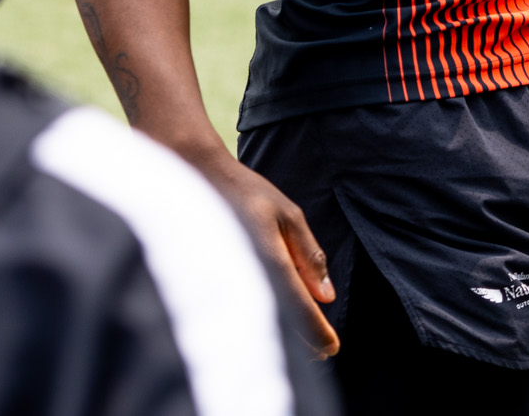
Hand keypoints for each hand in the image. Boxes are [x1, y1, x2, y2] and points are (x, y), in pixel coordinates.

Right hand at [191, 149, 340, 356]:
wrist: (196, 176)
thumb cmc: (246, 192)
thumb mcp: (288, 215)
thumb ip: (309, 255)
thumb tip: (326, 297)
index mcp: (270, 257)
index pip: (299, 308)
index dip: (318, 332)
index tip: (332, 347)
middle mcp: (246, 275)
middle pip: (279, 324)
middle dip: (303, 341)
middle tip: (323, 352)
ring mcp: (225, 282)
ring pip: (258, 323)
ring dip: (283, 336)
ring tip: (305, 346)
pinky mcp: (210, 283)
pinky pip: (240, 311)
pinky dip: (260, 322)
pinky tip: (273, 324)